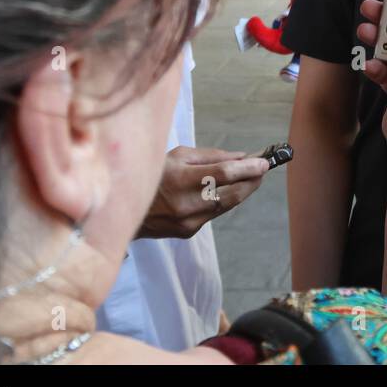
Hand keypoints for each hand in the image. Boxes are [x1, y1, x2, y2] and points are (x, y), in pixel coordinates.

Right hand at [138, 146, 268, 238]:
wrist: (122, 210)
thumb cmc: (151, 174)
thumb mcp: (176, 155)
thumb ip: (210, 156)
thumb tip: (241, 157)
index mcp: (180, 178)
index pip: (224, 174)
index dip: (248, 168)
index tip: (264, 162)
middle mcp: (185, 203)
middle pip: (231, 193)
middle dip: (251, 181)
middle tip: (263, 170)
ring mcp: (188, 221)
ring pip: (226, 205)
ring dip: (242, 191)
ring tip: (252, 178)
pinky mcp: (188, 231)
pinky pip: (214, 214)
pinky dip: (224, 201)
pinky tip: (230, 191)